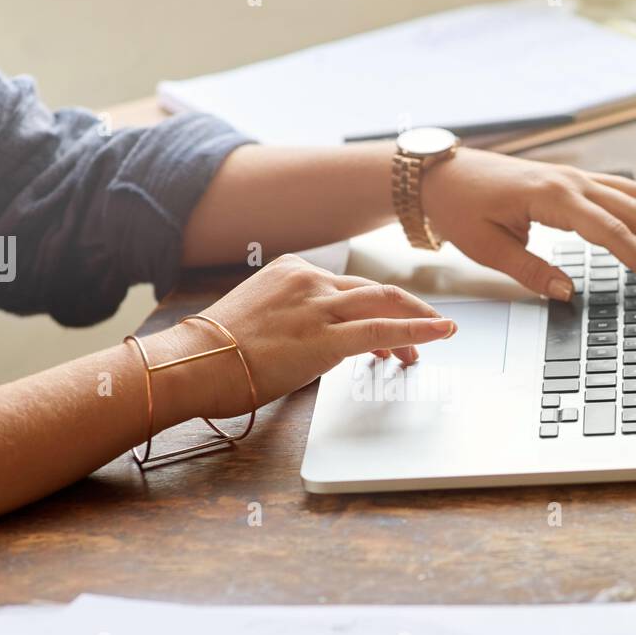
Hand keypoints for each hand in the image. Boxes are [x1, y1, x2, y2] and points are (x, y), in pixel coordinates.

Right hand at [162, 254, 455, 417]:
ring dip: (417, 322)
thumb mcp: (257, 319)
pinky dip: (418, 330)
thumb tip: (313, 341)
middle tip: (426, 333)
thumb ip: (292, 319)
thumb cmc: (215, 353)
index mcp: (291, 271)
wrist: (194, 363)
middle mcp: (309, 281)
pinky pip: (383, 330)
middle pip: (374, 292)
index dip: (376, 308)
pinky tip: (441, 333)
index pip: (348, 287)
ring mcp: (318, 306)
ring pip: (385, 304)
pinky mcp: (325, 337)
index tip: (387, 329)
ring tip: (438, 338)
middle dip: (407, 313)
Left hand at [421, 148, 635, 298]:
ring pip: (633, 195)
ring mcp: (573, 176)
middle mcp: (571, 181)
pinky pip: (619, 190)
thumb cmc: (459, 207)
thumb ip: (531, 272)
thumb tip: (567, 292)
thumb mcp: (487, 248)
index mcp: (553, 197)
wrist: (439, 174)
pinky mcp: (570, 179)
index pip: (611, 232)